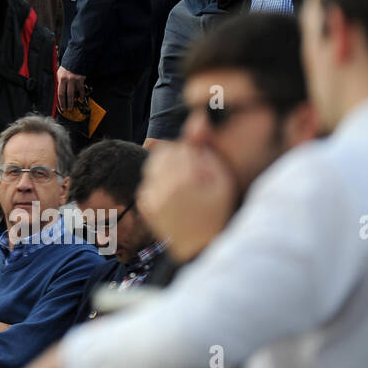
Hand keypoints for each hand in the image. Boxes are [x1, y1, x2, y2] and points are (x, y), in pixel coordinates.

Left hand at [57, 67, 85, 112]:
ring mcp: (74, 80)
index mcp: (60, 78)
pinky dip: (81, 94)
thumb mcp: (60, 73)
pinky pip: (81, 89)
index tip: (61, 107)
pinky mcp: (81, 79)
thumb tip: (58, 91)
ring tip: (72, 106)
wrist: (76, 59)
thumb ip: (59, 81)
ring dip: (73, 101)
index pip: (59, 93)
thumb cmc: (67, 66)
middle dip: (66, 104)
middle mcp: (67, 80)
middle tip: (67, 109)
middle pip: (66, 95)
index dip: (60, 101)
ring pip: (73, 93)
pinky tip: (81, 97)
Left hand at [137, 142, 237, 262]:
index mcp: (185, 178)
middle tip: (193, 176)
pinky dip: (159, 184)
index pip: (182, 146)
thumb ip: (207, 149)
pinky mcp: (145, 204)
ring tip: (184, 187)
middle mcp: (164, 185)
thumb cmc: (218, 213)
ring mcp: (151, 196)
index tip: (201, 166)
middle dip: (177, 158)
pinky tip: (174, 198)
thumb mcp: (222, 180)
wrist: (202, 248)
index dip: (194, 153)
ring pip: (153, 165)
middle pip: (163, 152)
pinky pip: (148, 181)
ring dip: (166, 169)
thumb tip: (197, 119)